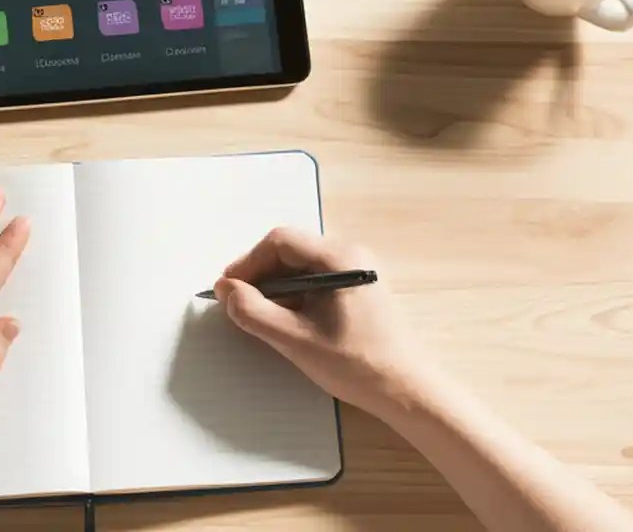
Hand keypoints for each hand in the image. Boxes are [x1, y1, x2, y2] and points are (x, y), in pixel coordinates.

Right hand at [215, 228, 430, 414]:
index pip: (280, 242)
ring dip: (275, 287)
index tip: (228, 290)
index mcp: (340, 258)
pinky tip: (287, 321)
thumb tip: (226, 290)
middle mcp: (351, 255)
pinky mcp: (359, 289)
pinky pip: (317, 280)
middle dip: (260, 275)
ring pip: (302, 266)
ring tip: (261, 316)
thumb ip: (254, 311)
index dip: (248, 263)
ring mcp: (358, 271)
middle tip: (239, 304)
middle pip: (291, 251)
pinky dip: (294, 295)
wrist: (406, 390)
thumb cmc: (356, 364)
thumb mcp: (295, 339)